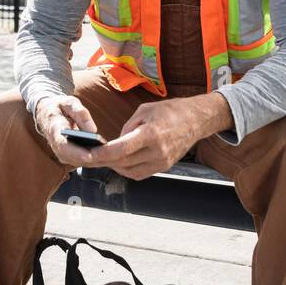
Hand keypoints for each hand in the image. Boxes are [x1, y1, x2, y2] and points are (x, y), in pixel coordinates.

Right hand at [34, 94, 109, 167]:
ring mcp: (63, 154)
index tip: (91, 155)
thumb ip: (79, 112)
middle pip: (76, 159)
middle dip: (95, 159)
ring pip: (82, 163)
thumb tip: (92, 130)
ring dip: (98, 162)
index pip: (64, 147)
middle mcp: (57, 147)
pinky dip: (98, 160)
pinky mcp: (70, 158)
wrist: (47, 115)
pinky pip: (85, 162)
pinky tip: (113, 157)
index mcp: (54, 131)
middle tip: (114, 157)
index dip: (78, 153)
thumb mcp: (68, 102)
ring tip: (116, 157)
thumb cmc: (60, 107)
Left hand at [81, 93, 233, 180]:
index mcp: (151, 134)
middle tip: (90, 157)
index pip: (122, 149)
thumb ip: (128, 127)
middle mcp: (157, 151)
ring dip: (114, 166)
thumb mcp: (145, 110)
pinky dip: (127, 170)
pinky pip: (140, 174)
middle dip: (104, 161)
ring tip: (103, 159)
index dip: (103, 154)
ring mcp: (162, 161)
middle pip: (123, 162)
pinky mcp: (164, 167)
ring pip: (130, 171)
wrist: (196, 120)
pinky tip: (119, 163)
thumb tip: (115, 142)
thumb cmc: (170, 111)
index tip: (89, 154)